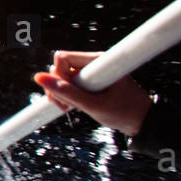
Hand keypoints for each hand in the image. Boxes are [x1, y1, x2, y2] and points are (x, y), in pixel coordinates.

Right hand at [33, 50, 153, 136]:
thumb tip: (39, 78)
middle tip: (65, 107)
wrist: (142, 121)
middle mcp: (94, 62)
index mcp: (99, 62)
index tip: (65, 97)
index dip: (58, 77)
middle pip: (59, 67)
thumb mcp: (93, 106)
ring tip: (70, 109)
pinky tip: (74, 106)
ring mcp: (91, 71)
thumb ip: (66, 93)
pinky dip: (67, 95)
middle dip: (57, 88)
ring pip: (61, 76)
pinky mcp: (90, 79)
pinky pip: (69, 82)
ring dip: (61, 93)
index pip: (63, 58)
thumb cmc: (124, 112)